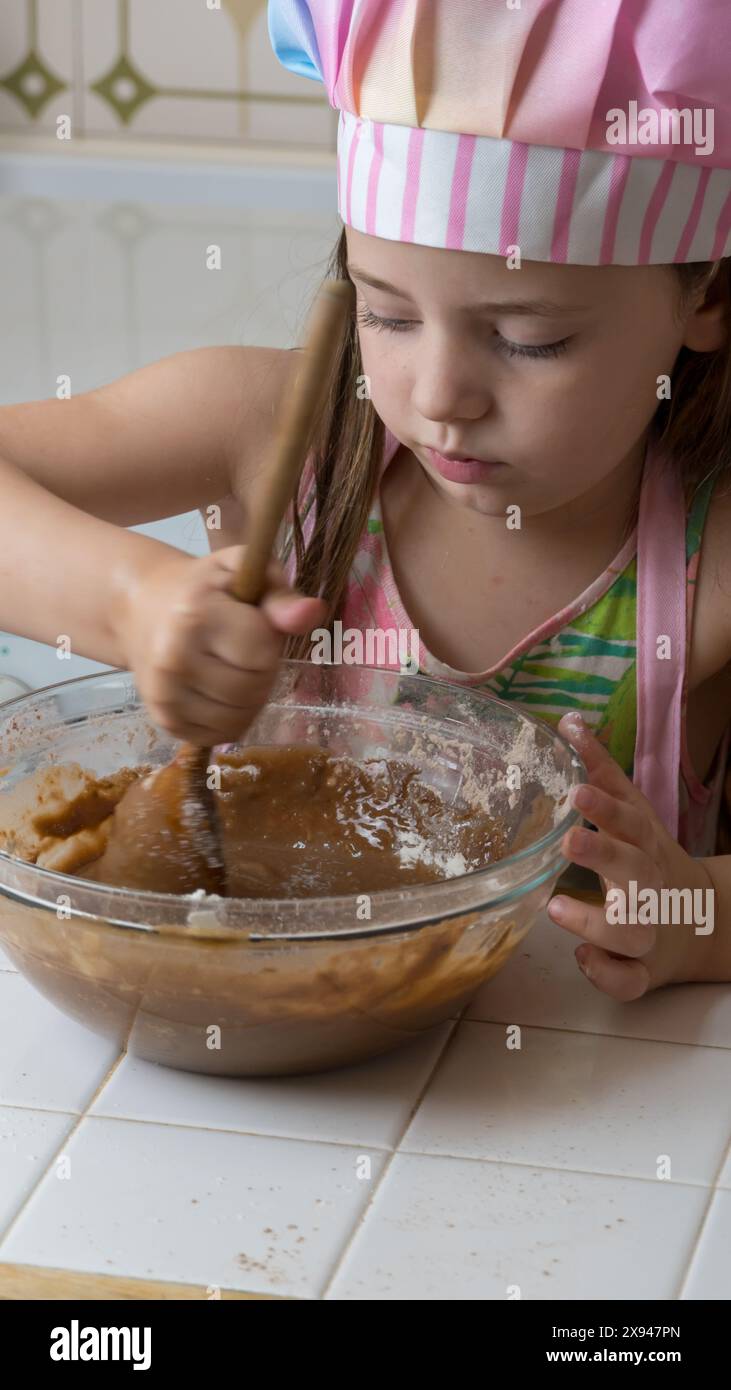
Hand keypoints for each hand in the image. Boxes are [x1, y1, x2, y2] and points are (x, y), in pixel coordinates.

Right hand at [115, 545, 327, 743]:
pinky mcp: (163, 719)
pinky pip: (218, 735)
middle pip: (252, 691)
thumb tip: (313, 612)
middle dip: (261, 673)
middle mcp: (174, 659)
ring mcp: (165, 693)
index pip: (262, 654)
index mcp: (197, 616)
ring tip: (231, 670)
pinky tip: (217, 692)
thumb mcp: (243, 574)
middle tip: (242, 651)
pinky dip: (229, 719)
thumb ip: (281, 596)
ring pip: (238, 720)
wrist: (142, 608)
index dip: (268, 643)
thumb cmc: (205, 589)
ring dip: (249, 700)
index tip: (251, 626)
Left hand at [546, 713, 715, 999]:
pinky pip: (628, 980)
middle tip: (567, 838)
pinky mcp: (642, 969)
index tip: (575, 786)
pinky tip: (581, 959)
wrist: (699, 921)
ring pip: (630, 932)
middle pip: (633, 870)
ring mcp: (648, 930)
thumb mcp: (633, 813)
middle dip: (603, 854)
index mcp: (643, 845)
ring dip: (595, 922)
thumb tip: (568, 721)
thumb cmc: (648, 859)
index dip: (605, 804)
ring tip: (555, 908)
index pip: (628, 819)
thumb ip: (600, 770)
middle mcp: (648, 886)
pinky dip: (606, 974)